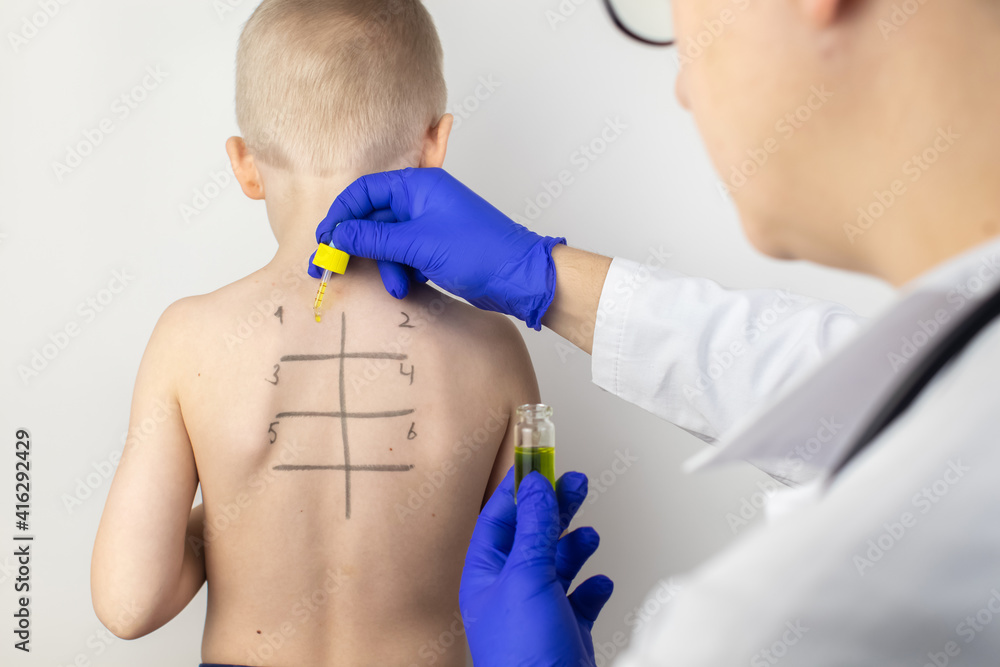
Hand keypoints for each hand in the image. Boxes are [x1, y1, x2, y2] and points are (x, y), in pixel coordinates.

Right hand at [311, 168, 565, 329]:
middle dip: (360, 248)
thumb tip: (336, 237)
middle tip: (335, 271)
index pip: (364, 192)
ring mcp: (429, 224)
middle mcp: (421, 200)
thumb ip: (373, 239)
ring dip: (387, 266)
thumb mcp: (418, 245)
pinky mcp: (435, 247)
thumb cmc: (480, 251)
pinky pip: (404, 256)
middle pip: (373, 219)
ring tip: (399, 287)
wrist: (519, 277)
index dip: (340, 216)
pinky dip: (403, 271)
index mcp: (418, 185)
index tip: (323, 242)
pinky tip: (412, 286)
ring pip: (387, 242)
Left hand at [460, 469, 613, 666]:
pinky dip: (591, 587)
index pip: (499, 518)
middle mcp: (509, 592)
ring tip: (588, 530)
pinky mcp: (565, 634)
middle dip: (554, 509)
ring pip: (556, 566)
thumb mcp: (527, 576)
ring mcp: (538, 614)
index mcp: (486, 575)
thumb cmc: (524, 656)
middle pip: (532, 536)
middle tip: (575, 483)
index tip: (540, 462)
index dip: (520, 489)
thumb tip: (534, 486)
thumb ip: (533, 528)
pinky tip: (599, 579)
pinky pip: (579, 602)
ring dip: (573, 545)